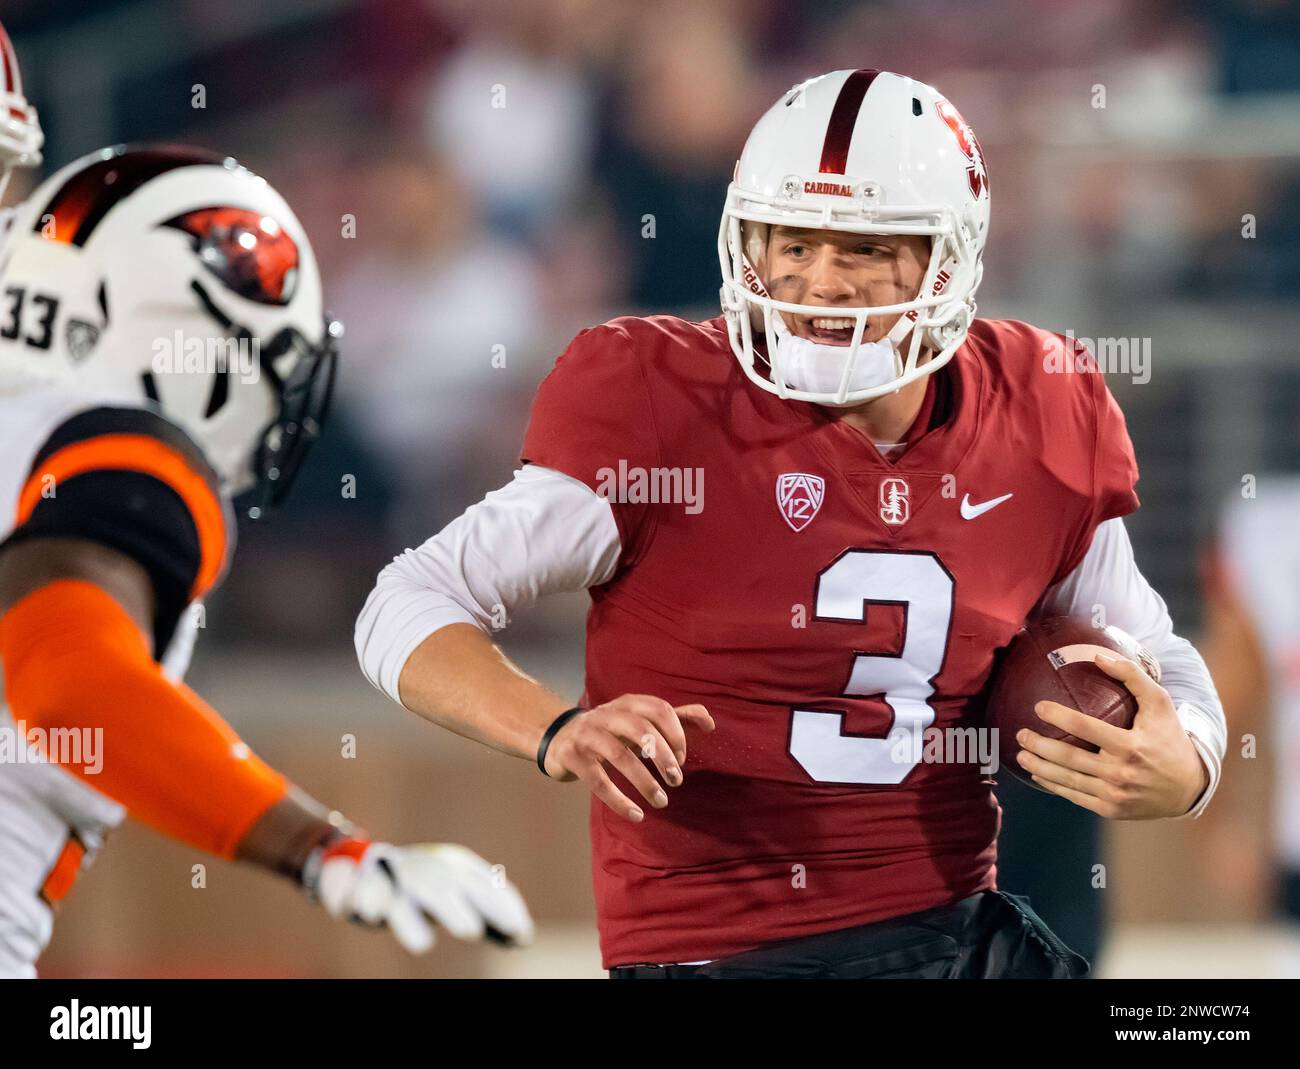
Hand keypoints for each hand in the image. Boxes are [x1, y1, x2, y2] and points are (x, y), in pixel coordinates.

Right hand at [304, 838, 533, 952]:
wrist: (368, 864)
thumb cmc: (428, 889)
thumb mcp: (461, 896)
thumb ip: (491, 915)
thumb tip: (522, 940)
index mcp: (456, 867)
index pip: (483, 886)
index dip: (500, 908)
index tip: (520, 936)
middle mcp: (426, 870)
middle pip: (442, 887)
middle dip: (455, 909)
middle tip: (472, 932)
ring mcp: (391, 879)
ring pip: (399, 897)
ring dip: (409, 920)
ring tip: (422, 945)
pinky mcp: (359, 890)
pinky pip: (356, 895)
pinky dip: (358, 902)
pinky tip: (367, 915)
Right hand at [542, 694, 714, 821]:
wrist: (559, 737)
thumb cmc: (610, 731)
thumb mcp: (639, 721)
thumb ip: (674, 720)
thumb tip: (709, 722)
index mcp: (628, 704)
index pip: (659, 709)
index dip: (676, 733)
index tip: (682, 759)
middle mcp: (607, 714)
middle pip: (641, 729)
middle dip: (663, 756)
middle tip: (676, 781)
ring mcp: (587, 734)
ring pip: (619, 755)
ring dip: (644, 781)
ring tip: (661, 802)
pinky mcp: (573, 756)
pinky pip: (597, 780)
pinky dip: (618, 800)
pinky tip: (636, 815)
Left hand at [1015, 651, 1208, 819]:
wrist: (1188, 787)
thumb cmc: (1169, 738)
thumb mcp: (1160, 703)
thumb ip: (1132, 676)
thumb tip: (1096, 656)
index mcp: (1131, 746)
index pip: (1084, 728)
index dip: (1057, 716)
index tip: (1038, 707)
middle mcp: (1121, 773)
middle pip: (1068, 758)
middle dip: (1038, 745)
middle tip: (1020, 733)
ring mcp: (1115, 794)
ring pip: (1067, 780)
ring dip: (1038, 767)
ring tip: (1020, 755)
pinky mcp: (1110, 810)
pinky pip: (1075, 796)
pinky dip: (1053, 786)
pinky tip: (1038, 775)